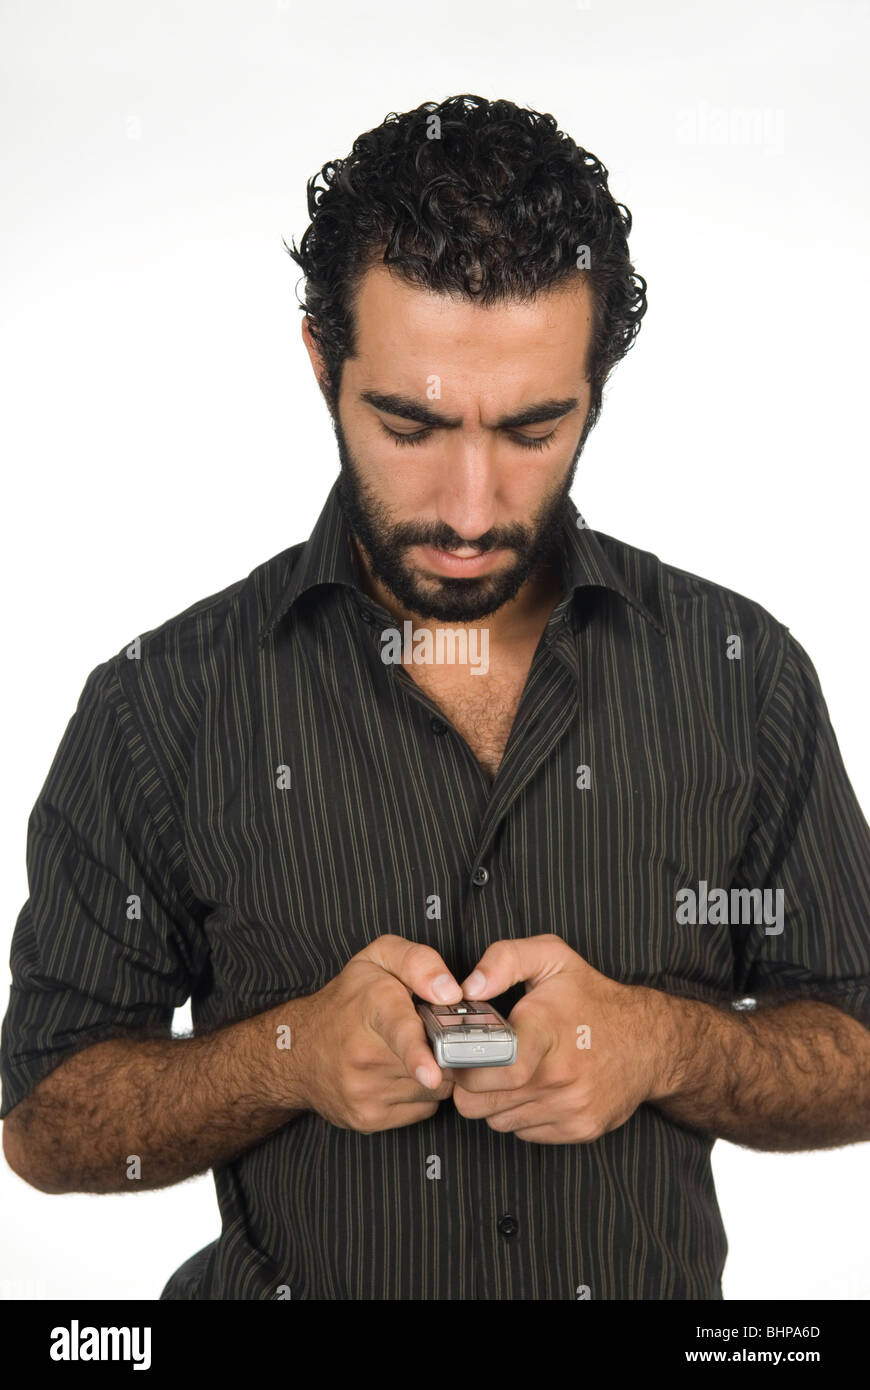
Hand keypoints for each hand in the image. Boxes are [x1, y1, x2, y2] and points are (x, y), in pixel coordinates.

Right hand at [292, 934, 461, 1132]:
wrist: (297, 1050)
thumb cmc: (348, 1000)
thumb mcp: (379, 958)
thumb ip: (419, 962)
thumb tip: (451, 993)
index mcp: (371, 1005)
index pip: (398, 1031)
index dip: (417, 1053)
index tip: (430, 1073)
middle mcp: (364, 1053)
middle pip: (435, 1060)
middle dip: (446, 1046)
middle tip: (429, 1030)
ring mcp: (364, 1091)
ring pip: (436, 1087)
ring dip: (437, 1070)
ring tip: (406, 1050)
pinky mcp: (368, 1118)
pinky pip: (424, 1107)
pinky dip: (422, 1091)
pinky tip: (398, 1073)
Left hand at [451, 934, 671, 1142]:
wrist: (651, 1042)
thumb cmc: (592, 998)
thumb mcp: (551, 956)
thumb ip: (503, 960)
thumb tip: (469, 988)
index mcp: (545, 1030)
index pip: (486, 1068)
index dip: (460, 1063)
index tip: (457, 1050)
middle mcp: (558, 1075)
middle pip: (477, 1103)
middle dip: (469, 1083)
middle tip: (479, 1060)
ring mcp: (570, 1107)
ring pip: (496, 1121)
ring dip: (495, 1100)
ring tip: (513, 1070)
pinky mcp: (579, 1129)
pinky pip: (523, 1132)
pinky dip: (520, 1113)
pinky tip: (536, 1086)